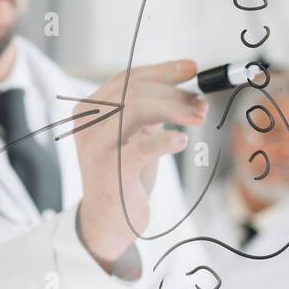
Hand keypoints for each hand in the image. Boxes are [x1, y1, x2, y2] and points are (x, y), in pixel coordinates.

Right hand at [74, 60, 206, 266]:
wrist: (107, 219)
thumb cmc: (123, 175)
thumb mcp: (133, 135)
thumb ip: (150, 109)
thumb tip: (188, 83)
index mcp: (89, 111)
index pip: (127, 79)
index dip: (162, 71)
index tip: (192, 69)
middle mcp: (88, 125)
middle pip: (135, 90)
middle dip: (174, 93)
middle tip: (201, 105)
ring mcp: (97, 147)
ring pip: (137, 108)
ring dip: (175, 109)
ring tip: (197, 118)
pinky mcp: (112, 170)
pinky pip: (143, 146)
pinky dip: (167, 139)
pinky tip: (181, 141)